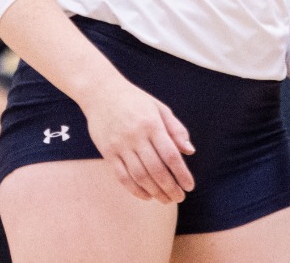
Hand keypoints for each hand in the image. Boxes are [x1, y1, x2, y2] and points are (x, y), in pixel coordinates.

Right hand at [81, 80, 194, 203]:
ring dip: (155, 192)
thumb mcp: (159, 108)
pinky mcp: (107, 151)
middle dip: (170, 188)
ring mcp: (119, 144)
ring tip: (165, 199)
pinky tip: (146, 195)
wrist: (100, 91)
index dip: (182, 174)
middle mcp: (135, 135)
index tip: (189, 186)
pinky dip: (135, 189)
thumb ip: (176, 129)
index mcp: (151, 124)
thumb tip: (190, 151)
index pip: (170, 155)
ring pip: (140, 176)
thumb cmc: (134, 100)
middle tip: (179, 197)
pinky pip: (122, 176)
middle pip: (156, 170)